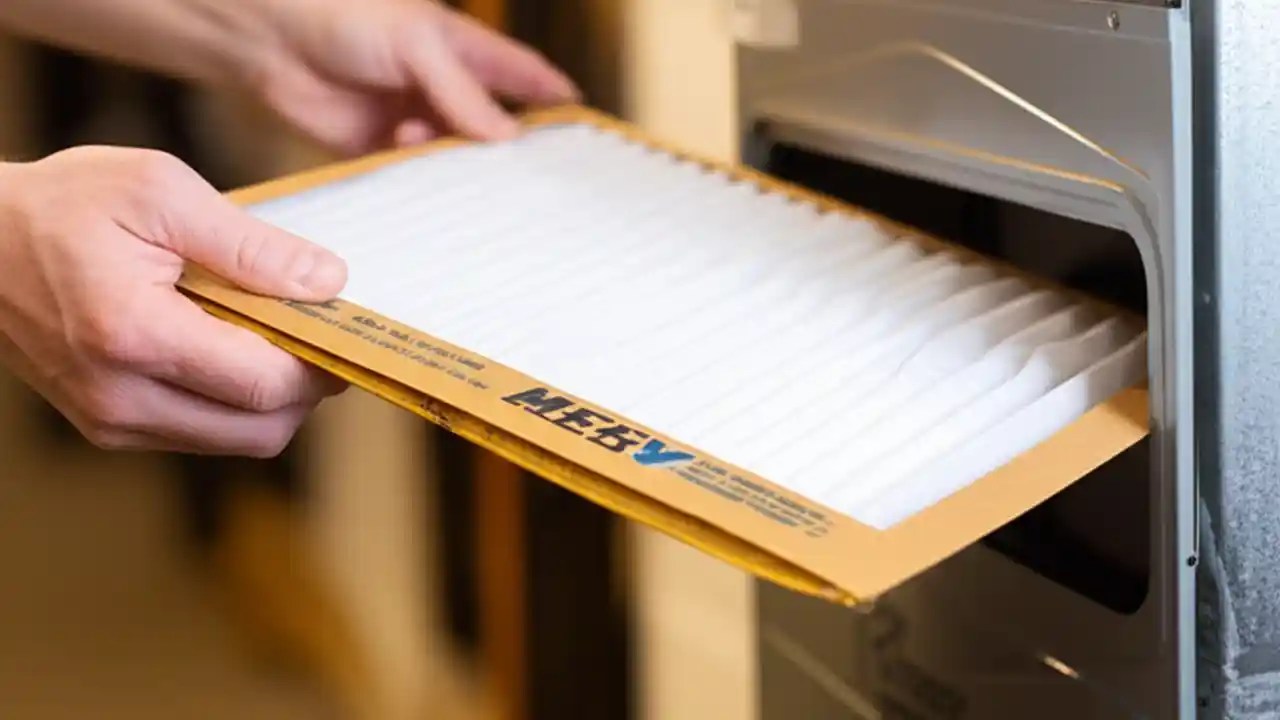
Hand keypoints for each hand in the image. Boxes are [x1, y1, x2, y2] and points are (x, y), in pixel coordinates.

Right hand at [0, 148, 348, 455]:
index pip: (265, 385)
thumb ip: (250, 245)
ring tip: (275, 336)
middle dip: (306, 388)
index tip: (344, 328)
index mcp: (134, 335)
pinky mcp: (107, 426)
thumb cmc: (60, 206)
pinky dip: (234, 403)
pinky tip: (232, 349)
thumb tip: (327, 283)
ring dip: (273, 400)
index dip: (321, 364)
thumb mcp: (160, 191)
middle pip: (262, 430)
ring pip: (237, 441)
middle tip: (318, 333)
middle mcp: (120, 395)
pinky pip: (202, 433)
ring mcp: (110, 420)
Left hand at [239, 0, 579, 154]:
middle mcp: (442, 88)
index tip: (586, 131)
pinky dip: (418, 179)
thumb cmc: (344, 14)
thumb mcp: (418, 44)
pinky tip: (413, 167)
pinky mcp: (378, 150)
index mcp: (463, 49)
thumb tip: (506, 137)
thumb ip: (462, 91)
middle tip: (531, 180)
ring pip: (453, 156)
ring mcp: (412, 119)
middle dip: (508, 152)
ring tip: (445, 157)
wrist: (268, 36)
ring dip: (456, 166)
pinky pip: (411, 174)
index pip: (522, 77)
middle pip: (491, 128)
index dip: (554, 100)